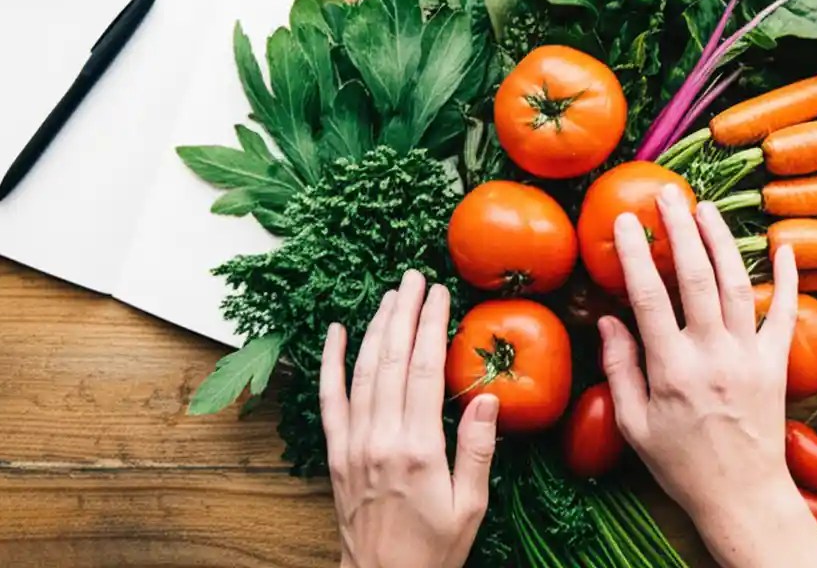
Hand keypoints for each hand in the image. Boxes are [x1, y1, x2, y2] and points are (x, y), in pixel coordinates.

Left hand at [319, 271, 499, 567]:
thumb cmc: (433, 549)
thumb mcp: (471, 506)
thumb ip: (478, 449)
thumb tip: (487, 398)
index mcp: (418, 449)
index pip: (425, 371)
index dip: (432, 327)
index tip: (440, 294)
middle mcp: (381, 440)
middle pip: (392, 360)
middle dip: (404, 313)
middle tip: (414, 277)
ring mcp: (354, 445)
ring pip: (362, 372)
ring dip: (375, 328)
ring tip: (389, 295)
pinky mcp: (336, 455)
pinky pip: (329, 400)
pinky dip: (330, 363)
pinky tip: (335, 332)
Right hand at [598, 184, 816, 567]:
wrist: (741, 495)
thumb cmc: (681, 464)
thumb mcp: (634, 425)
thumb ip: (620, 369)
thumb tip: (607, 318)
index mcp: (671, 370)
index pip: (649, 297)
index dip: (635, 254)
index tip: (625, 220)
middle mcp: (712, 355)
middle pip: (696, 277)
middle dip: (680, 229)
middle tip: (668, 195)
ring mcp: (749, 356)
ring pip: (738, 284)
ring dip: (722, 241)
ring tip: (708, 208)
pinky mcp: (776, 364)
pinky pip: (785, 313)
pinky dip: (788, 277)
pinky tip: (784, 245)